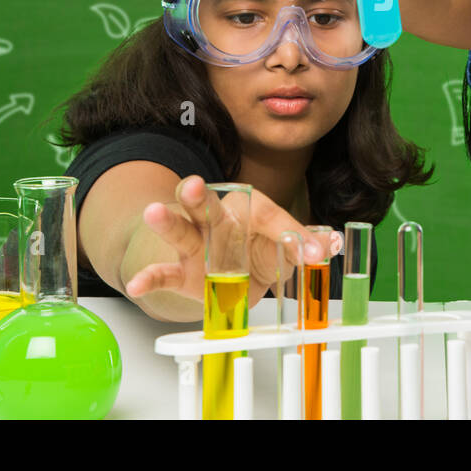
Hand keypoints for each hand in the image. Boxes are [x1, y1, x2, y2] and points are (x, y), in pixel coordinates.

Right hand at [123, 176, 339, 303]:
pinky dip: (150, 277)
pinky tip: (137, 284)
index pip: (267, 215)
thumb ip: (303, 244)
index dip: (291, 233)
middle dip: (200, 197)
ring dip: (169, 223)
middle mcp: (218, 223)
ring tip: (155, 213)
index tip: (315, 253)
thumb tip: (332, 246)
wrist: (231, 270)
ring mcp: (197, 248)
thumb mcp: (283, 246)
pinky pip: (164, 274)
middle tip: (194, 186)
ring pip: (182, 232)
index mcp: (248, 211)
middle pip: (208, 207)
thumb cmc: (256, 248)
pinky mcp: (183, 274)